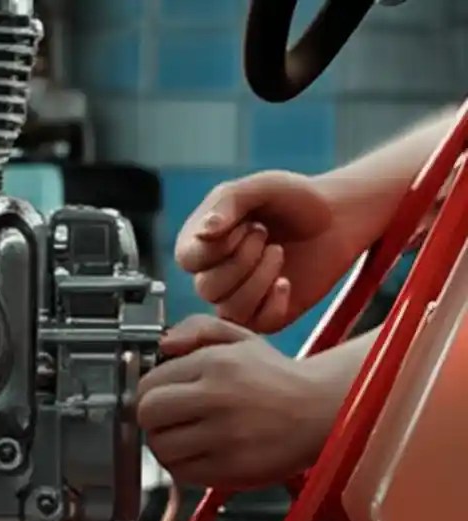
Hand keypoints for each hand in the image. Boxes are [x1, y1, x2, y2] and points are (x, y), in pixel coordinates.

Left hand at [136, 315, 340, 490]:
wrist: (325, 409)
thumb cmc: (277, 377)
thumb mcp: (239, 338)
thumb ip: (197, 329)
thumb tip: (164, 344)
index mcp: (215, 363)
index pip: (148, 384)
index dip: (147, 393)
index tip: (158, 397)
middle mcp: (218, 398)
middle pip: (148, 414)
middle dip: (151, 419)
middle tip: (166, 420)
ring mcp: (225, 436)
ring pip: (161, 447)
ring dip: (165, 445)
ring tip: (184, 438)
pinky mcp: (234, 468)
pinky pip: (184, 473)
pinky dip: (184, 466)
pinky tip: (199, 454)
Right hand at [175, 171, 372, 332]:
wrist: (339, 216)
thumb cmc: (294, 199)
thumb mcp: (260, 187)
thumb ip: (228, 203)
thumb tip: (204, 233)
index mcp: (201, 243)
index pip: (188, 259)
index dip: (217, 246)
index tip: (246, 223)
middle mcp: (214, 274)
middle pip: (207, 288)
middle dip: (242, 260)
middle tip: (267, 235)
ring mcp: (239, 297)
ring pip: (230, 309)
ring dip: (259, 279)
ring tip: (279, 253)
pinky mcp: (266, 314)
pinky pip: (256, 325)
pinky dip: (273, 304)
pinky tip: (286, 282)